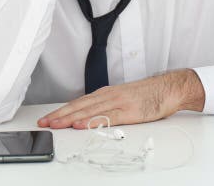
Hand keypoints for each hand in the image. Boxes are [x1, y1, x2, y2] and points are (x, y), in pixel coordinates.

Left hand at [37, 69, 205, 128]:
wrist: (169, 88)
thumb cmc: (148, 95)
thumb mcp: (123, 98)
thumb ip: (107, 106)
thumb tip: (90, 116)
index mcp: (107, 93)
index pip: (78, 103)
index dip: (61, 111)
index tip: (47, 118)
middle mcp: (109, 96)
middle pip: (79, 106)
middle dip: (60, 115)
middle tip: (44, 123)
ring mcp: (118, 103)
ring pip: (89, 112)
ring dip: (70, 119)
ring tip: (55, 125)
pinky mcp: (129, 112)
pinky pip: (107, 118)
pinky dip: (92, 121)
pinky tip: (81, 125)